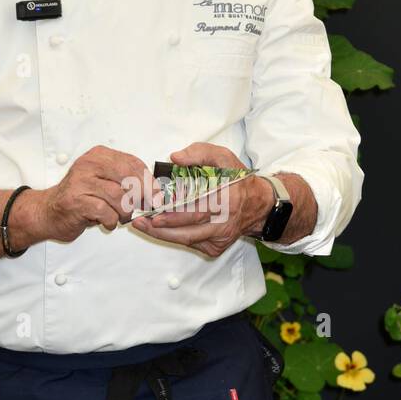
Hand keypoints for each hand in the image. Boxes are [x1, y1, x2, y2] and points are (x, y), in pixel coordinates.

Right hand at [41, 146, 156, 241]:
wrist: (49, 211)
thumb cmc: (80, 197)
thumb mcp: (103, 181)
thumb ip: (125, 180)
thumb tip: (155, 190)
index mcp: (99, 156)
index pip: (133, 163)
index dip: (149, 181)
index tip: (158, 195)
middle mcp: (89, 165)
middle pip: (129, 177)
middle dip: (142, 195)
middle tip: (145, 207)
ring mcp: (81, 182)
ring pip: (119, 196)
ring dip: (125, 211)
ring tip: (120, 216)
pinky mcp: (76, 202)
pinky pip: (106, 212)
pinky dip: (112, 220)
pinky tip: (107, 222)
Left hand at [129, 142, 272, 258]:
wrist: (258, 205)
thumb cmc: (239, 180)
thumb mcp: (224, 157)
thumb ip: (200, 152)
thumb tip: (175, 158)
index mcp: (226, 198)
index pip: (195, 207)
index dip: (173, 211)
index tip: (154, 208)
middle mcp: (224, 221)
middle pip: (188, 228)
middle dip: (162, 226)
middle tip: (142, 220)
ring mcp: (221, 237)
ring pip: (188, 239)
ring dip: (163, 235)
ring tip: (144, 226)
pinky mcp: (217, 247)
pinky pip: (192, 244)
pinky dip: (176, 238)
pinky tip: (162, 230)